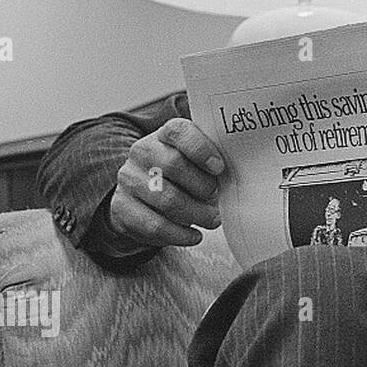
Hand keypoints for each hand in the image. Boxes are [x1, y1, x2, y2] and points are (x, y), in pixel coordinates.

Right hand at [110, 118, 223, 247]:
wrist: (145, 196)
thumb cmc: (185, 176)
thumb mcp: (199, 162)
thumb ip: (215, 162)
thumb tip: (245, 173)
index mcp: (165, 134)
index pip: (179, 131)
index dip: (201, 149)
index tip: (220, 167)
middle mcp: (143, 152)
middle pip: (173, 165)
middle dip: (202, 187)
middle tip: (217, 198)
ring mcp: (129, 179)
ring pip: (166, 198)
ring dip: (196, 214)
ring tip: (212, 219)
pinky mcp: (121, 207)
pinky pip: (153, 225)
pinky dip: (179, 234)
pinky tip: (194, 235)